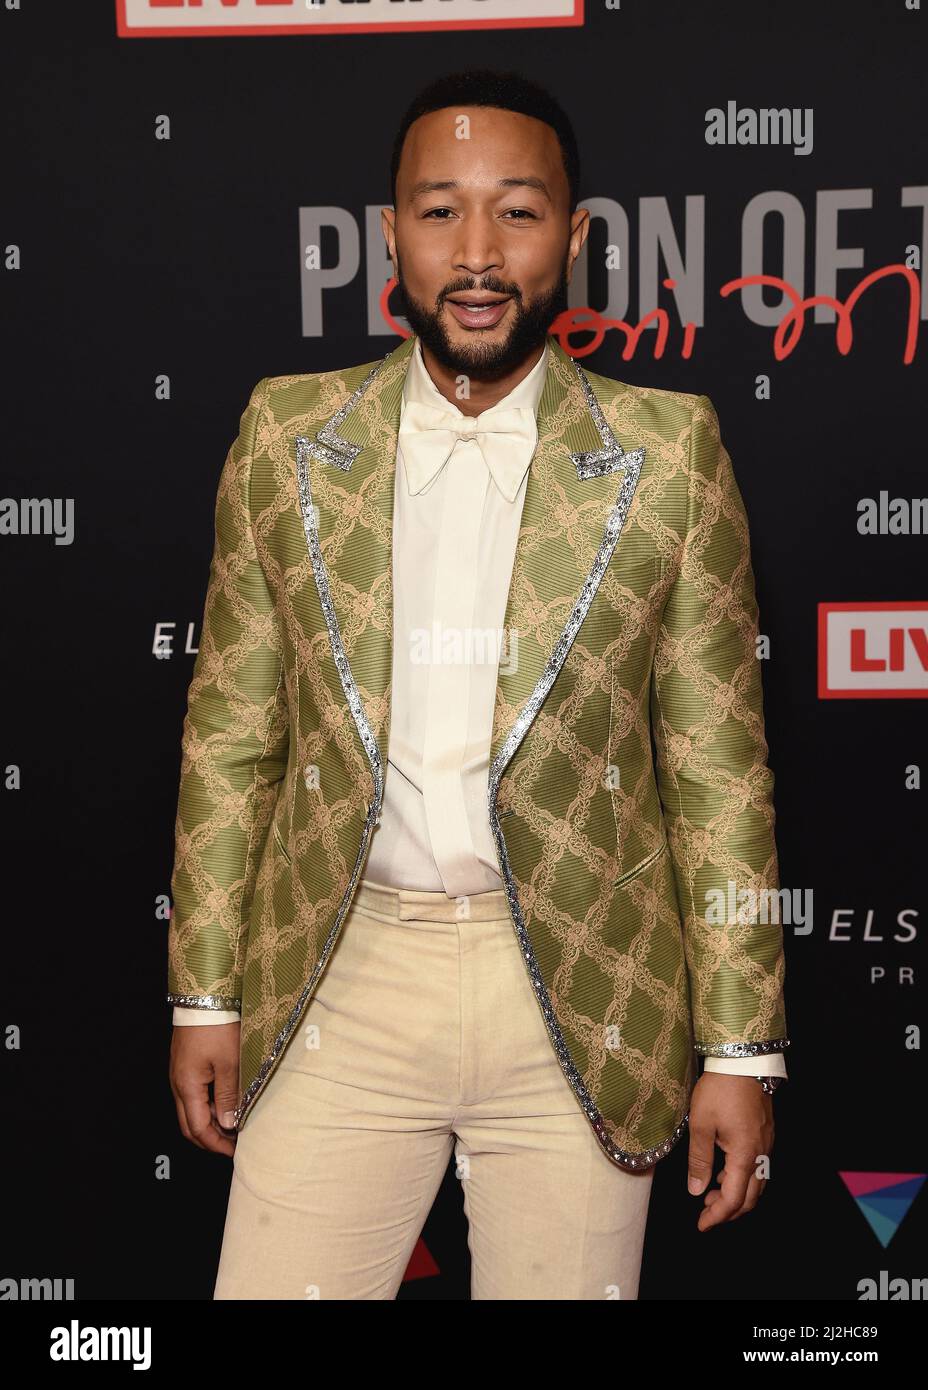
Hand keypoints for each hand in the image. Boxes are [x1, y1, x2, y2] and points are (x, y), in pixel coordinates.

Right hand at [169, 1021, 240, 1156]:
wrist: (204, 997)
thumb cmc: (217, 1027)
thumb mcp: (230, 1063)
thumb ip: (228, 1096)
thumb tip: (229, 1124)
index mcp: (187, 1087)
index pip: (198, 1129)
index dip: (216, 1144)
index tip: (234, 1152)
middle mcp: (178, 1084)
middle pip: (189, 1125)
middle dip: (210, 1139)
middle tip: (232, 1145)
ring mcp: (180, 1074)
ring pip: (190, 1110)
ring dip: (210, 1123)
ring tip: (234, 1124)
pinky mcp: (185, 1064)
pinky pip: (193, 1095)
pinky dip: (208, 1106)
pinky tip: (225, 1103)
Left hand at [686, 1072, 773, 1230]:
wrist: (742, 1060)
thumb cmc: (719, 1090)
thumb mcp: (700, 1125)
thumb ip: (699, 1160)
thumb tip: (696, 1190)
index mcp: (745, 1155)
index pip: (734, 1199)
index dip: (717, 1216)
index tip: (701, 1225)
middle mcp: (761, 1153)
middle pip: (751, 1197)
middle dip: (729, 1211)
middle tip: (706, 1214)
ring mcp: (766, 1143)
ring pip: (757, 1183)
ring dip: (737, 1195)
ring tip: (712, 1193)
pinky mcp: (765, 1133)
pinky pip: (758, 1166)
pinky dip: (742, 1178)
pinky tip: (724, 1171)